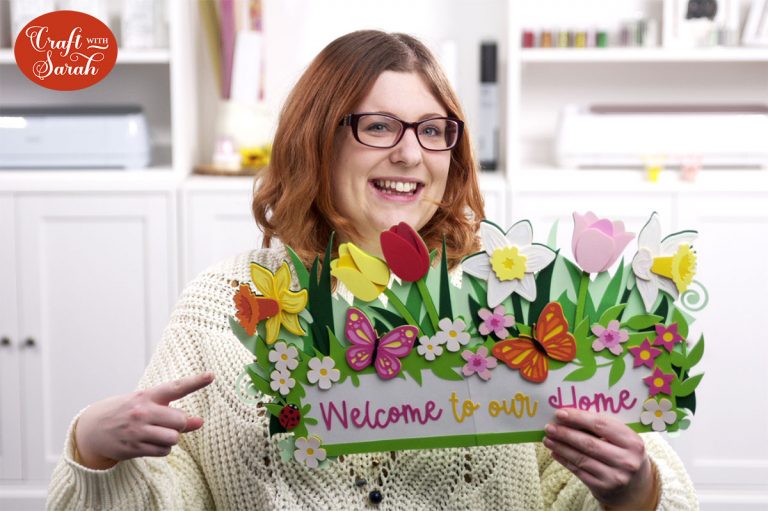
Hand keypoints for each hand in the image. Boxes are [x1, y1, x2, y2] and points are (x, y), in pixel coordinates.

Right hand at [74, 372, 214, 469]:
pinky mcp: (133, 448)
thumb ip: (173, 412)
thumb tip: (200, 422)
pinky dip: (163, 449)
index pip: (176, 387)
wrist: (92, 428)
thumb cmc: (126, 413)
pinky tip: (151, 443)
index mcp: (147, 395)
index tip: (211, 375)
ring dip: (171, 439)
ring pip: (173, 438)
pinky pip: (163, 451)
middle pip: (180, 420)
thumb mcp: (147, 405)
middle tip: (167, 424)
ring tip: (158, 434)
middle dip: (180, 424)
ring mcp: (137, 431)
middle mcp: (142, 412)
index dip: (195, 381)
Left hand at [543, 408, 658, 510]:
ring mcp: (615, 476)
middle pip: (588, 443)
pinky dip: (565, 460)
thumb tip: (570, 415)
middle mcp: (626, 460)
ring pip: (581, 458)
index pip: (601, 425)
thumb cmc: (624, 453)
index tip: (560, 413)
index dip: (578, 418)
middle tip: (549, 427)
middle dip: (565, 433)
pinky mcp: (603, 487)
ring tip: (548, 439)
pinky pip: (579, 471)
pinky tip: (555, 452)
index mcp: (632, 442)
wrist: (636, 486)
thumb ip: (602, 427)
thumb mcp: (623, 439)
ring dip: (561, 447)